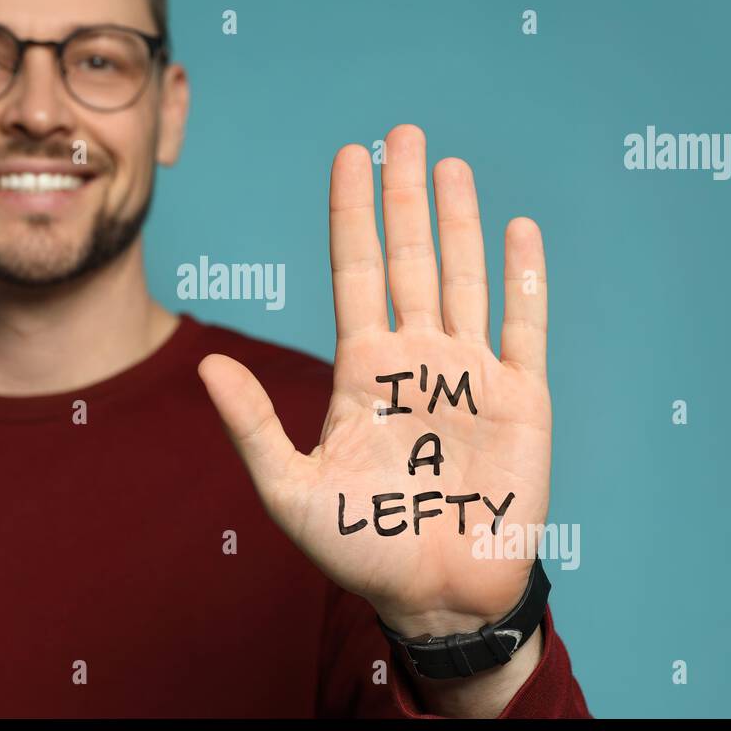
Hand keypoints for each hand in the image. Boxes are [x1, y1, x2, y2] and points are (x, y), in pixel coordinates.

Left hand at [199, 124, 550, 637]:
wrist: (436, 597)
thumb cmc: (361, 548)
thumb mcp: (291, 489)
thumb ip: (253, 424)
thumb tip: (206, 364)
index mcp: (363, 371)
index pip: (355, 273)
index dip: (352, 215)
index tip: (348, 156)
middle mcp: (417, 359)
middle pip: (409, 259)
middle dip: (404, 196)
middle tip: (401, 133)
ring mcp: (471, 374)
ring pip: (464, 278)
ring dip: (459, 220)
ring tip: (449, 163)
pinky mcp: (522, 399)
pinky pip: (524, 326)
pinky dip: (523, 279)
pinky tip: (517, 230)